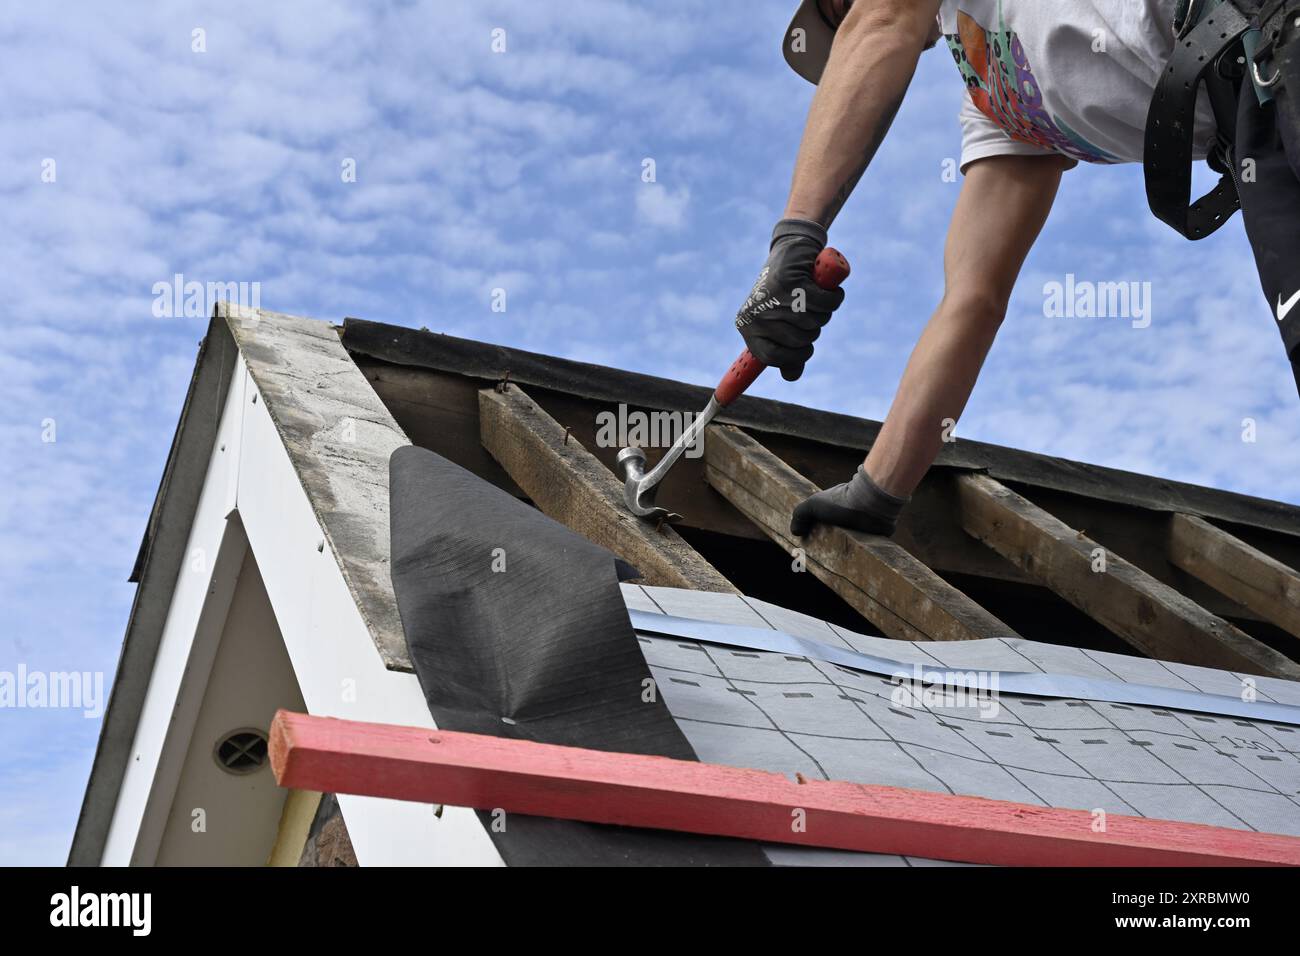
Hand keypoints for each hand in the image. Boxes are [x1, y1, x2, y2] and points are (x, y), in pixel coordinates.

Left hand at [734, 219, 845, 380]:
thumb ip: (787, 351)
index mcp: (748, 326)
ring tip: (813, 296)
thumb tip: (791, 376)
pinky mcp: (792, 280)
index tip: (803, 348)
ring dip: (823, 312)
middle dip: (812, 329)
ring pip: (814, 322)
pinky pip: (825, 303)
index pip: (771, 358)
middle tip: (807, 310)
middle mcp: (756, 313)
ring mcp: (773, 297)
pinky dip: (833, 297)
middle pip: (799, 342)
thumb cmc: (788, 292)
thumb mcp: (784, 322)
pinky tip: (826, 287)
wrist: (793, 249)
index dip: (794, 358)